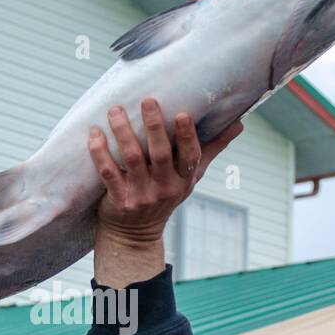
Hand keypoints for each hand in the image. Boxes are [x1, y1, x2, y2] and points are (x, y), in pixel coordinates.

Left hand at [88, 98, 242, 287]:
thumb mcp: (190, 177)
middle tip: (148, 100)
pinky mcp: (118, 200)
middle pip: (160, 154)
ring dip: (123, 132)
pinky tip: (95, 134)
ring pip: (132, 159)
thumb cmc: (165, 195)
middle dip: (154, 126)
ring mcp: (141, 195)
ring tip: (116, 110)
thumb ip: (212, 149)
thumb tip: (239, 124)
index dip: (187, 136)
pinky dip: (99, 152)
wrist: (134, 234)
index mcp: (184, 180)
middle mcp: (164, 188)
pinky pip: (108, 173)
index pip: (190, 156)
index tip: (182, 114)